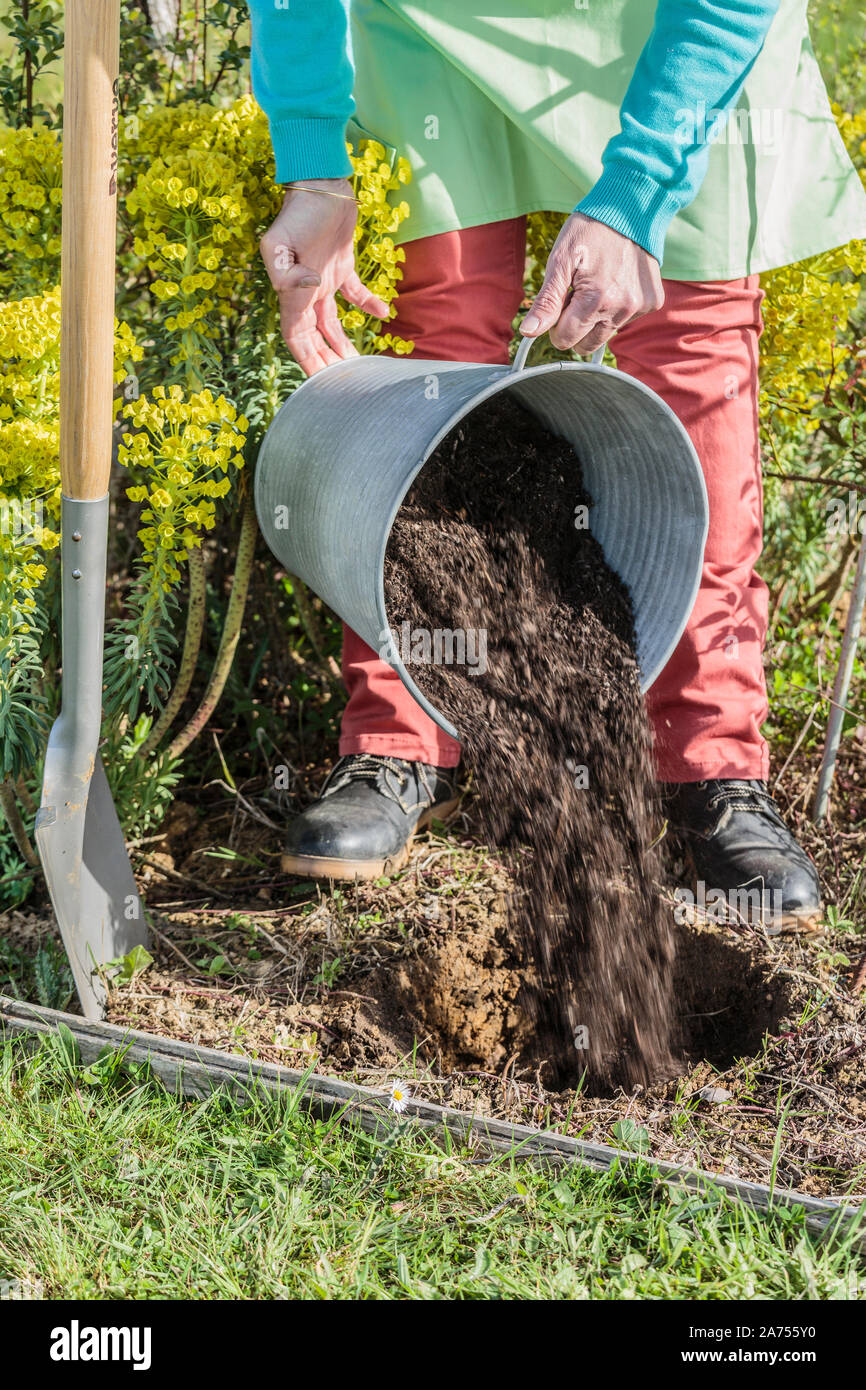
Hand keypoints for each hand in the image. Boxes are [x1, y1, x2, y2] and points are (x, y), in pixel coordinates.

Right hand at [259, 178, 389, 374]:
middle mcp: (306, 290)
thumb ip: (286, 273)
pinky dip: (368, 304)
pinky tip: (384, 314)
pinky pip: (355, 292)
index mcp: (291, 292)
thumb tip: (310, 290)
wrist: (319, 181)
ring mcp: (324, 279)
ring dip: (342, 343)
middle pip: (314, 336)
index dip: (306, 360)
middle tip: (342, 385)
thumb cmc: (298, 211)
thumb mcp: (278, 242)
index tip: (318, 383)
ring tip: (357, 366)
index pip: (296, 336)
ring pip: (332, 322)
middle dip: (324, 361)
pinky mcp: (342, 265)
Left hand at [521, 211, 663, 353]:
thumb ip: (546, 301)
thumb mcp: (561, 260)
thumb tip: (528, 332)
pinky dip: (616, 307)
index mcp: (596, 300)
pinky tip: (616, 281)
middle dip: (575, 325)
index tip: (562, 299)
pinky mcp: (652, 302)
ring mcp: (639, 307)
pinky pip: (625, 320)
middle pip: (585, 345)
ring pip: (605, 335)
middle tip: (578, 292)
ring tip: (598, 284)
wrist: (631, 207)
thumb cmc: (590, 230)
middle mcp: (621, 308)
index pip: (565, 339)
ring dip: (596, 317)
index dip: (556, 324)